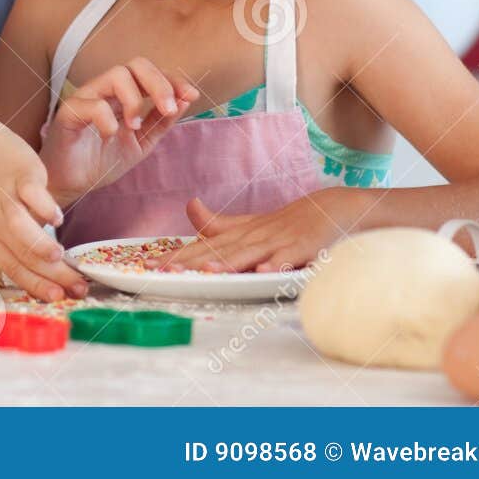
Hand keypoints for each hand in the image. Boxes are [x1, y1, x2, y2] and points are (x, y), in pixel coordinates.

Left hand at [0, 89, 86, 301]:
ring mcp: (2, 196)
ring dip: (42, 247)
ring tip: (62, 258)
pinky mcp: (17, 173)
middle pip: (23, 255)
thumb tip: (50, 264)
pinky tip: (58, 218)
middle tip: (79, 286)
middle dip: (54, 276)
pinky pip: (31, 195)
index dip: (37, 286)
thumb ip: (14, 239)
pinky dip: (44, 209)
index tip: (60, 299)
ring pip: (20, 230)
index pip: (12, 269)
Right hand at [41, 58, 200, 204]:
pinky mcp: (68, 113)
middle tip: (169, 109)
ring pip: (116, 75)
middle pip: (136, 65)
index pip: (150, 73)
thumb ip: (161, 122)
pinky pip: (92, 103)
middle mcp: (105, 91)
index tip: (192, 96)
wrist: (70, 184)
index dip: (173, 80)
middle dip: (160, 84)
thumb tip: (186, 99)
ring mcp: (86, 98)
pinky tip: (111, 135)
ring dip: (135, 100)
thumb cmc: (100, 161)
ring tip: (135, 126)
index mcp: (123, 95)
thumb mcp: (141, 143)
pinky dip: (109, 119)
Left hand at [153, 189, 367, 272]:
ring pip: (249, 253)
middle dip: (191, 261)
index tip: (146, 266)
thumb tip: (189, 206)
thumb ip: (218, 223)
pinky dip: (277, 264)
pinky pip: (289, 258)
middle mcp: (253, 236)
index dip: (175, 256)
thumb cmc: (286, 223)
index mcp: (239, 234)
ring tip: (207, 271)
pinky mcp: (303, 248)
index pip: (201, 246)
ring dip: (228, 262)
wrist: (332, 209)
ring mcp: (278, 241)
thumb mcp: (249, 224)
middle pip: (218, 250)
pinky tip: (264, 272)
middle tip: (164, 270)